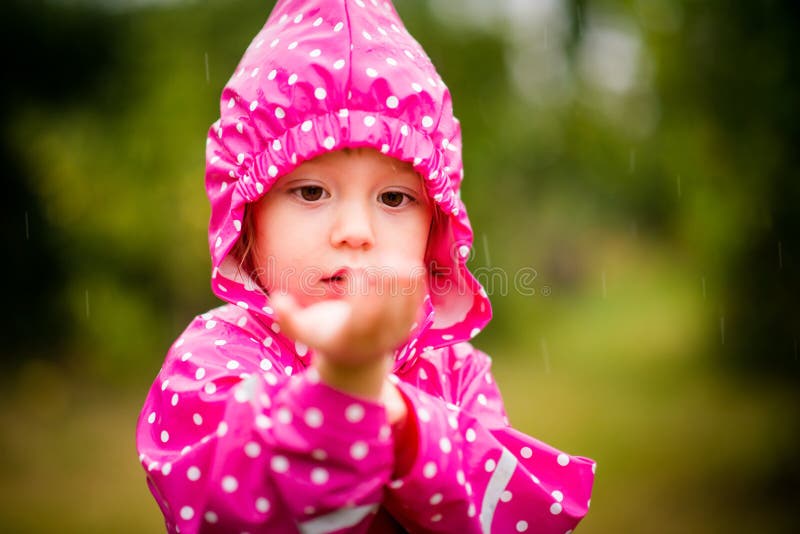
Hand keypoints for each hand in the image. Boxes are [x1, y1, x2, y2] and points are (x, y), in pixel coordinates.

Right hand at [271, 267, 425, 400]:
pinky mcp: (410, 325)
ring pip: (407, 303)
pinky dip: (414, 282)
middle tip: (380, 259)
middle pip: (389, 308)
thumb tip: (276, 298)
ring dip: (402, 279)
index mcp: (352, 338)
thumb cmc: (325, 337)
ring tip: (392, 257)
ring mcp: (397, 332)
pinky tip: (405, 262)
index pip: (364, 316)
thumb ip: (286, 317)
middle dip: (386, 281)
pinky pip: (417, 301)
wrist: (357, 360)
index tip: (357, 273)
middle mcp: (378, 337)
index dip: (364, 292)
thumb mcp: (302, 332)